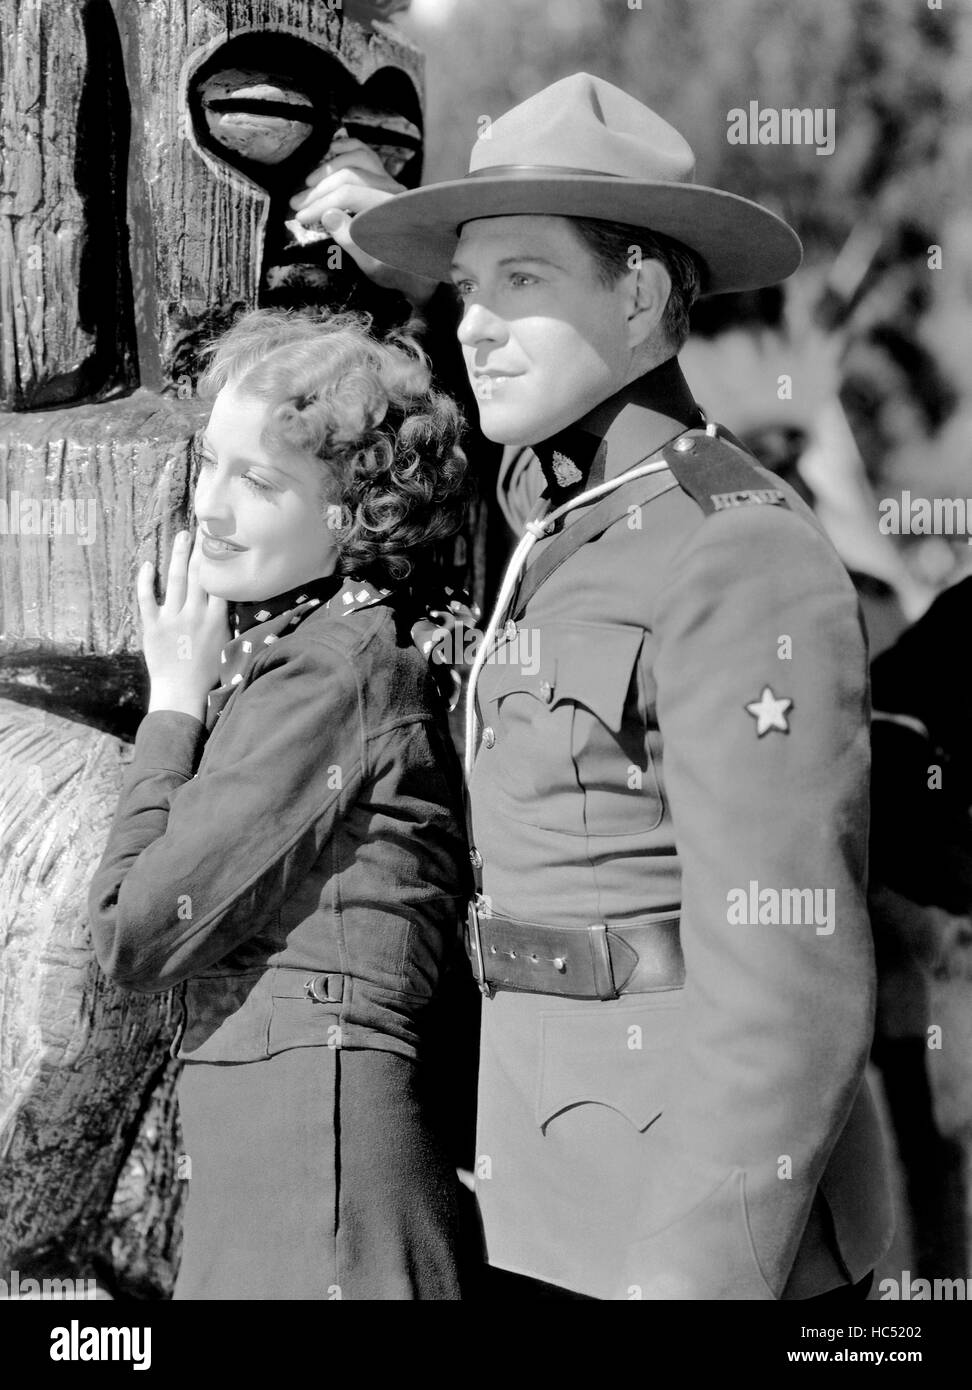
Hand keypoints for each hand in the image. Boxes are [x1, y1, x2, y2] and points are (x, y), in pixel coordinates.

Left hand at [138, 530, 229, 721]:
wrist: (181, 693)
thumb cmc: (209, 675)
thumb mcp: (228, 646)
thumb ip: (228, 621)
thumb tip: (233, 600)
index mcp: (216, 619)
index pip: (219, 581)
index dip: (220, 558)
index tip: (222, 540)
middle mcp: (194, 613)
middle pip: (199, 574)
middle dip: (201, 548)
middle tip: (202, 527)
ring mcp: (172, 618)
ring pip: (176, 580)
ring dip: (179, 555)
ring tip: (182, 536)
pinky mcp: (152, 626)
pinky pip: (147, 598)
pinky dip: (146, 581)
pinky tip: (148, 565)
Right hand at [289, 130, 438, 307]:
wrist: (420, 268)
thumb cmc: (395, 271)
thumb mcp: (373, 266)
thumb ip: (351, 240)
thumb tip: (327, 214)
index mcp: (390, 211)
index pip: (348, 195)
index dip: (320, 204)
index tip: (299, 217)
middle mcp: (393, 190)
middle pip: (349, 176)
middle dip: (318, 190)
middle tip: (296, 205)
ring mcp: (391, 181)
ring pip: (356, 160)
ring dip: (328, 168)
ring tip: (308, 183)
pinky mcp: (386, 180)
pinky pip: (367, 155)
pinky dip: (348, 148)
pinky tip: (331, 150)